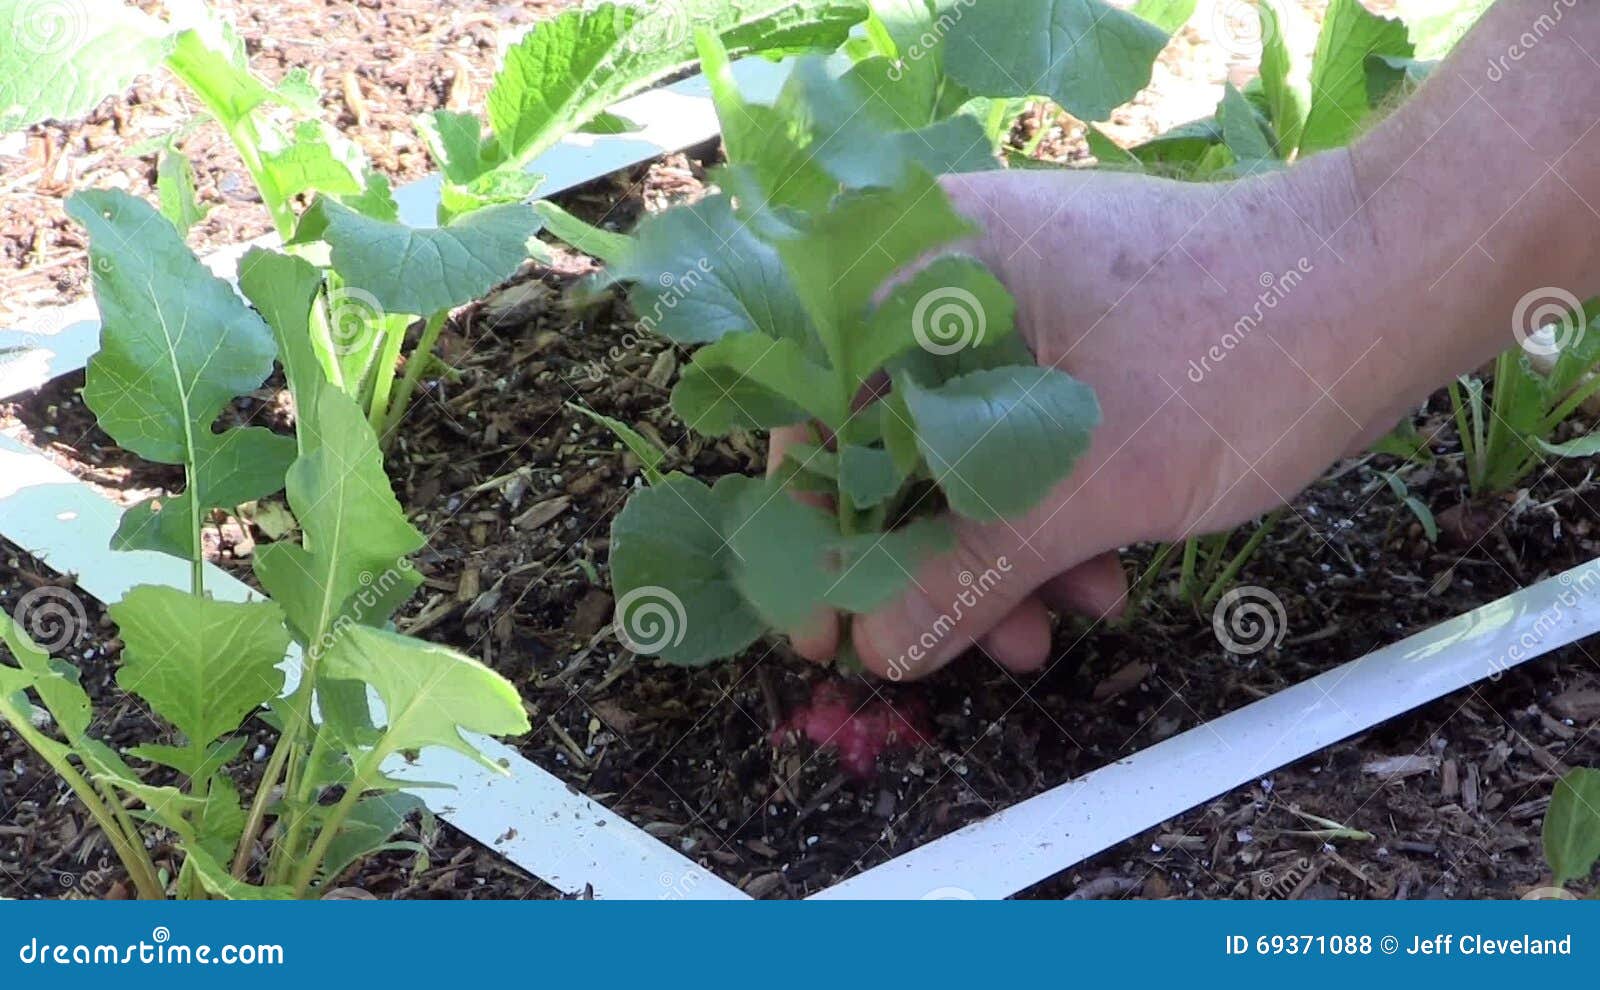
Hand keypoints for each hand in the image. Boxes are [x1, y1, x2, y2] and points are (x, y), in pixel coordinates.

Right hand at [771, 153, 1409, 678]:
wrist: (1393, 285)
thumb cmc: (1237, 346)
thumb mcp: (1083, 479)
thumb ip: (966, 567)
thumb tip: (883, 649)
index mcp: (923, 269)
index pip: (818, 415)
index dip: (813, 536)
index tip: (828, 633)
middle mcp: (956, 281)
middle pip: (887, 448)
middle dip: (929, 564)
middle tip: (953, 649)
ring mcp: (1019, 314)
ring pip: (962, 460)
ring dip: (998, 558)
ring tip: (1055, 627)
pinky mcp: (1075, 352)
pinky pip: (1024, 450)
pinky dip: (1048, 523)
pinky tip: (1101, 581)